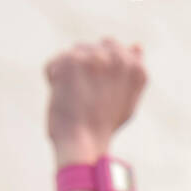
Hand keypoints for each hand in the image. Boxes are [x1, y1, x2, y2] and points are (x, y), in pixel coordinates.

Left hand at [46, 38, 146, 166]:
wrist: (83, 144)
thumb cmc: (103, 127)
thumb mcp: (127, 100)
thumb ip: (133, 71)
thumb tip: (138, 45)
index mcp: (137, 69)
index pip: (113, 49)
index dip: (100, 72)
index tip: (98, 92)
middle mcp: (120, 59)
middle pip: (94, 47)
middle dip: (86, 67)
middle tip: (86, 96)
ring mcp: (96, 58)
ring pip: (74, 53)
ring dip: (70, 73)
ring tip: (75, 99)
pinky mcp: (72, 61)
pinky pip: (54, 63)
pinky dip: (53, 79)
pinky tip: (62, 97)